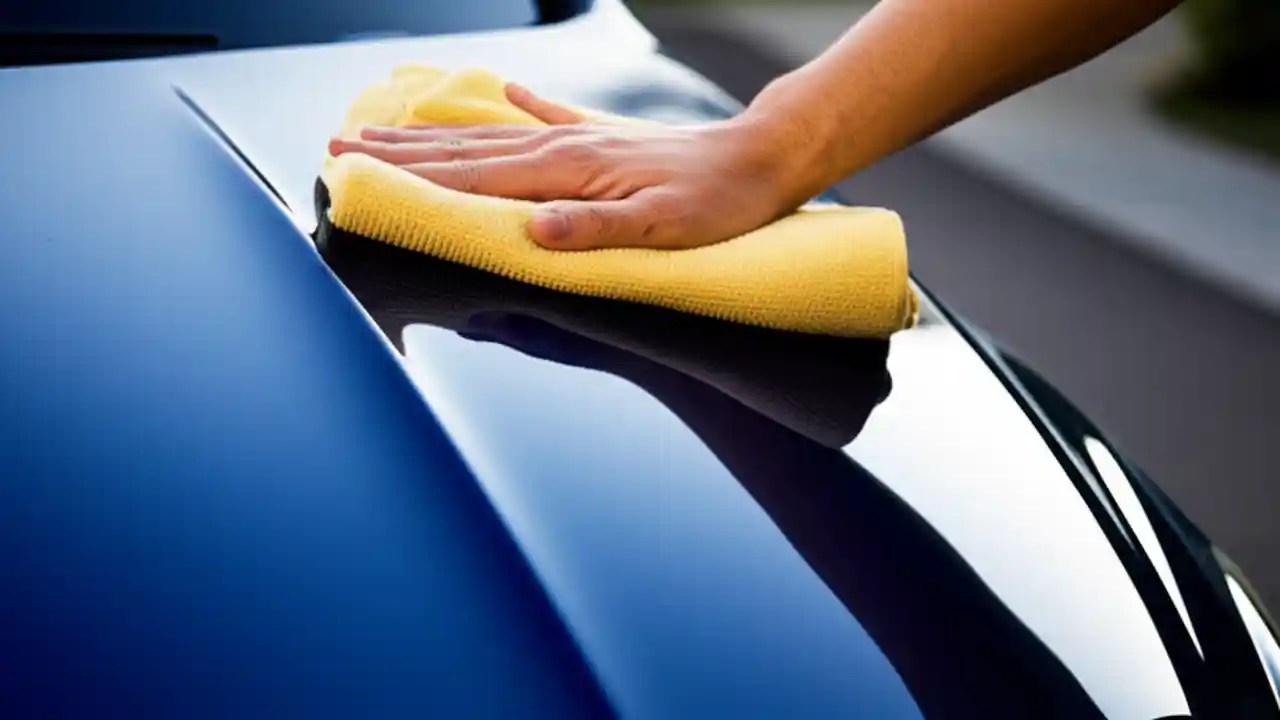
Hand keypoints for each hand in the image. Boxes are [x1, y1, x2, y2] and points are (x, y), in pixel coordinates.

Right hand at [328, 84, 806, 249]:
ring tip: (388, 126)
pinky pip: (544, 118)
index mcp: (565, 173)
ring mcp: (578, 139)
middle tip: (341, 145)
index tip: (358, 172)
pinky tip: (501, 92)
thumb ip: (593, 230)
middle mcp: (561, 150)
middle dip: (400, 151)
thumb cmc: (712, 203)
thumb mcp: (659, 229)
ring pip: (490, 136)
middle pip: (464, 152)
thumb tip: (533, 230)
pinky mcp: (600, 138)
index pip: (473, 179)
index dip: (412, 178)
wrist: (755, 161)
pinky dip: (515, 107)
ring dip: (436, 134)